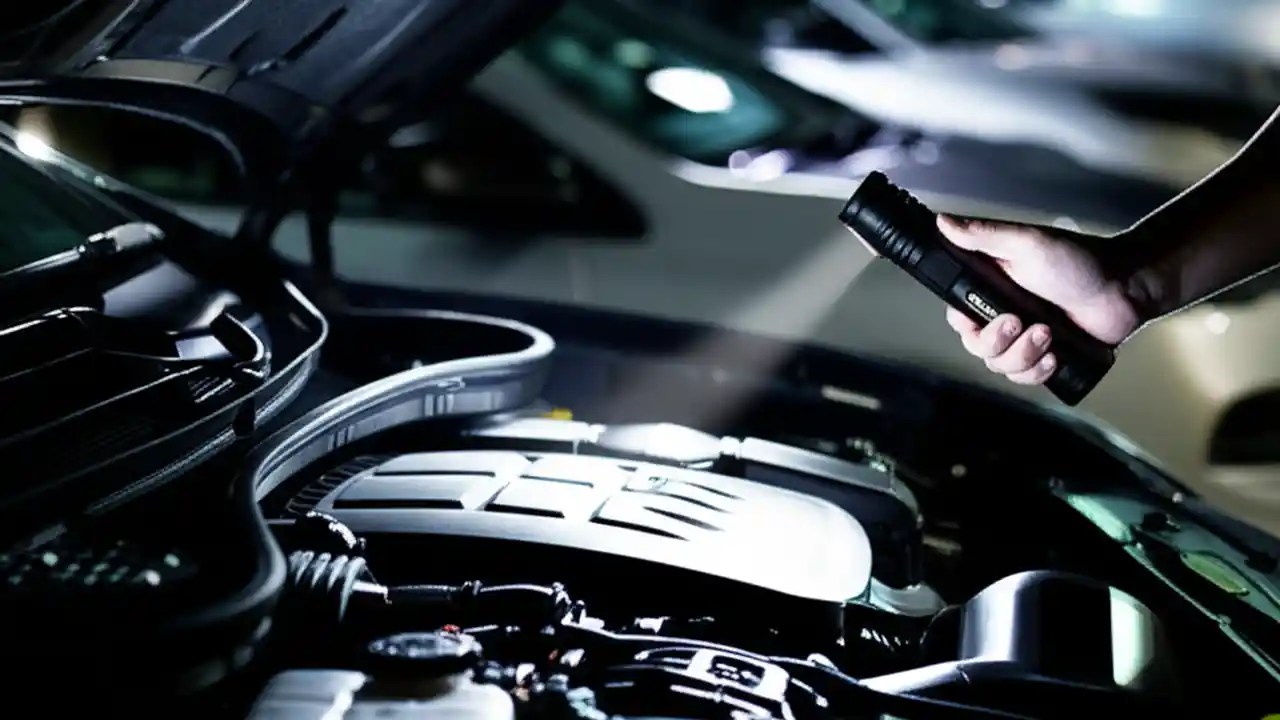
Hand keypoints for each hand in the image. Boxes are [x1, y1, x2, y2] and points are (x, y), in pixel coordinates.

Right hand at [936, 215, 1142, 385]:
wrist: (1125, 290)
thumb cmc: (1080, 262)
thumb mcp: (1027, 243)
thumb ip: (983, 235)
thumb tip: (943, 222)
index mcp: (992, 287)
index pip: (958, 314)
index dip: (965, 323)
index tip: (981, 317)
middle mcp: (1002, 314)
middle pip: (976, 345)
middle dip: (998, 341)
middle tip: (1021, 322)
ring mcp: (1023, 338)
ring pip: (999, 365)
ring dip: (1023, 355)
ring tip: (1048, 335)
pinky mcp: (1043, 357)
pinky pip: (1023, 378)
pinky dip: (1036, 371)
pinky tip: (1054, 356)